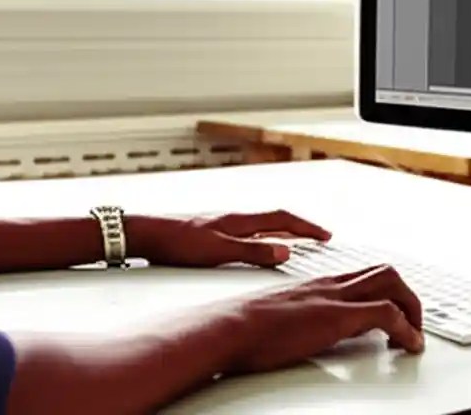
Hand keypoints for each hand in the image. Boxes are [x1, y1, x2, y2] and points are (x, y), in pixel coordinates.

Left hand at [132, 210, 331, 268]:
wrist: (144, 235)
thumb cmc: (176, 242)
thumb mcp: (218, 251)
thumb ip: (252, 251)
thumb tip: (285, 251)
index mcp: (239, 221)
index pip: (283, 219)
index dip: (307, 227)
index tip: (326, 236)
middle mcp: (233, 219)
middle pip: (275, 219)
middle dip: (300, 228)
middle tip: (318, 238)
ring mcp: (222, 224)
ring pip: (261, 225)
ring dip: (282, 231)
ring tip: (296, 241)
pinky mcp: (210, 232)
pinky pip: (248, 232)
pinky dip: (263, 237)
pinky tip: (256, 246)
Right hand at [219, 264, 426, 373]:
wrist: (227, 328)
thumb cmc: (243, 328)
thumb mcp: (280, 318)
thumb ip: (302, 318)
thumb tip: (314, 331)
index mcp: (317, 284)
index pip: (364, 275)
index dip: (387, 292)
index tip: (395, 315)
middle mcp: (330, 284)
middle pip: (385, 271)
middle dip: (408, 297)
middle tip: (412, 326)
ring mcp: (335, 297)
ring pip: (392, 282)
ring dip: (413, 309)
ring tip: (415, 336)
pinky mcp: (337, 315)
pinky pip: (387, 313)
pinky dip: (407, 329)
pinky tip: (408, 346)